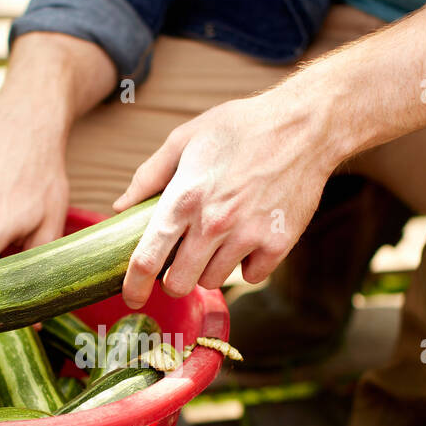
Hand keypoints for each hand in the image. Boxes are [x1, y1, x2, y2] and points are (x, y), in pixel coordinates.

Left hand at [112, 88, 337, 308]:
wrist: (305, 127)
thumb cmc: (241, 129)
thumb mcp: (185, 139)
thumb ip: (148, 176)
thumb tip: (120, 208)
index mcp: (184, 198)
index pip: (147, 258)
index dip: (134, 286)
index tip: (132, 297)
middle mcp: (214, 223)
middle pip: (179, 283)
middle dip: (174, 278)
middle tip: (181, 261)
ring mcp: (248, 236)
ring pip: (213, 281)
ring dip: (210, 268)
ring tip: (219, 238)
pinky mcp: (277, 244)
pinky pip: (251, 276)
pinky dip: (247, 264)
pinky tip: (249, 237)